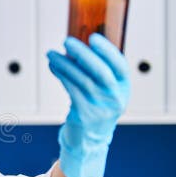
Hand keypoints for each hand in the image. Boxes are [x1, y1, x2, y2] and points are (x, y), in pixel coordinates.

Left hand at [47, 33, 129, 176]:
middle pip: (100, 71)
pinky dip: (60, 75)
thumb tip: (77, 45)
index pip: (119, 65)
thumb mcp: (105, 90)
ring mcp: (100, 107)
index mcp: (124, 88)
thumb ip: (98, 70)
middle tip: (67, 41)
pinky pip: (70, 89)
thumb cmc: (96, 108)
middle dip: (82, 53)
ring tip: (51, 54)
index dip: (107, 50)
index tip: (93, 37)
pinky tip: (53, 66)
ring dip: (64, 64)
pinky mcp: (83, 115)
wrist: (89, 140)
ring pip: (80, 79)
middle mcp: (115, 98)